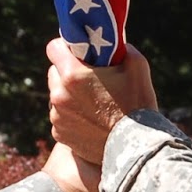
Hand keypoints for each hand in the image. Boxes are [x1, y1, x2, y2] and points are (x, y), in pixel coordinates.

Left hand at [47, 39, 156, 165]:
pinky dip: (72, 116)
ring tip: (94, 103)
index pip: (53, 47)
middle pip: (54, 72)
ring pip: (57, 96)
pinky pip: (61, 117)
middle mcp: (59, 94)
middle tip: (89, 78)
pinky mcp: (59, 134)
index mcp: (73, 74)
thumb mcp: (137, 66)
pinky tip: (91, 120)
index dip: (65, 47)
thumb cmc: (138, 105)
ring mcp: (57, 116)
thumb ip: (122, 48)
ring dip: (69, 95)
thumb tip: (114, 44)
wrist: (136, 148)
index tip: (76, 52)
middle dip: (68, 72)